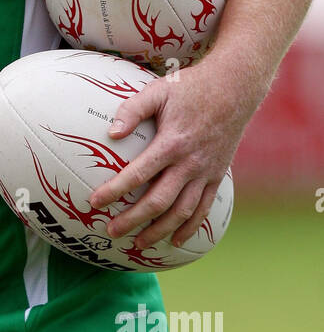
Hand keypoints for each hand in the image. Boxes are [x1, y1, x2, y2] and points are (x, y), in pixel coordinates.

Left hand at [89, 60, 252, 249]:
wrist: (235, 87)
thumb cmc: (191, 87)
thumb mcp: (159, 90)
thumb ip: (133, 110)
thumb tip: (111, 133)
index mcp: (172, 143)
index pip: (138, 174)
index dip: (115, 191)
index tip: (95, 202)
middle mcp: (189, 163)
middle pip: (159, 201)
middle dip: (133, 220)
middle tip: (112, 232)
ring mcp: (205, 172)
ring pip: (181, 211)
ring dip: (159, 230)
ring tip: (139, 244)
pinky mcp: (217, 176)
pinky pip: (204, 208)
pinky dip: (190, 227)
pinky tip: (177, 240)